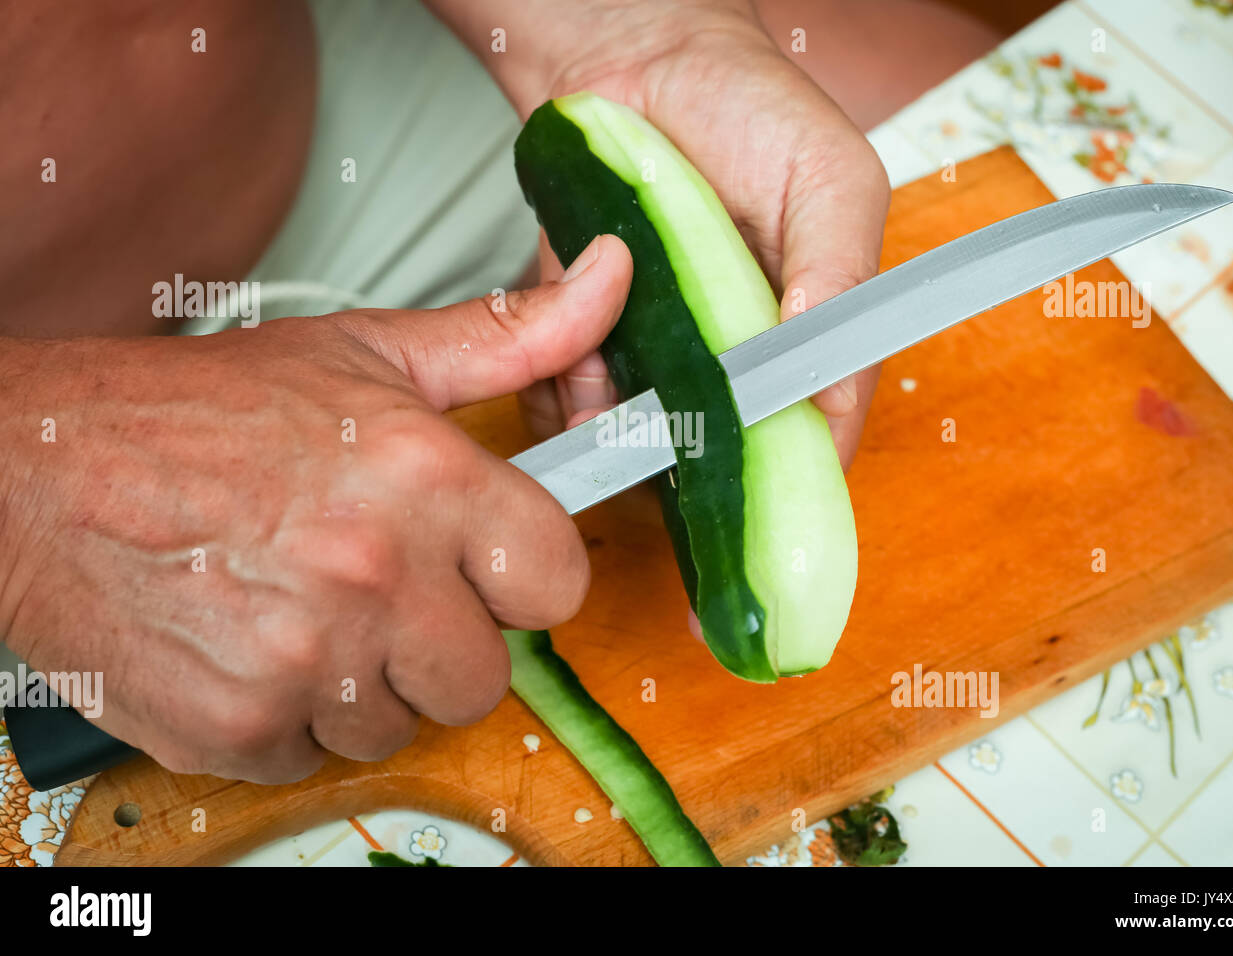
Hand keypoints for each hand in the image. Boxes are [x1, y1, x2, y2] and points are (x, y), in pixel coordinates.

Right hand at [0, 235, 631, 783]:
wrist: (36, 469)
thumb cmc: (203, 412)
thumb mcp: (369, 353)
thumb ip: (509, 335)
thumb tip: (613, 278)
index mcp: (424, 478)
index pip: (560, 580)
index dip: (526, 576)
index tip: (490, 565)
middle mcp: (375, 575)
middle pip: (487, 675)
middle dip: (445, 642)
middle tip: (382, 588)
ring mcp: (306, 661)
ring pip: (404, 725)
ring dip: (368, 685)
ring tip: (307, 610)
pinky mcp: (239, 727)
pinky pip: (318, 757)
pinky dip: (293, 718)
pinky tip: (253, 646)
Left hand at [497, 1, 889, 466]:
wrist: (633, 61)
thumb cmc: (747, 107)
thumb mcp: (826, 177)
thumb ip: (839, 276)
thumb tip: (832, 387)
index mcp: (810, 332)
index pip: (815, 434)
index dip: (790, 477)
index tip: (753, 495)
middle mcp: (739, 360)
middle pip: (722, 460)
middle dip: (685, 455)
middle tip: (657, 419)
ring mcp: (668, 358)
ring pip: (642, 444)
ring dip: (618, 421)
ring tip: (604, 360)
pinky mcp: (599, 343)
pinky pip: (579, 404)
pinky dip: (568, 390)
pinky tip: (572, 348)